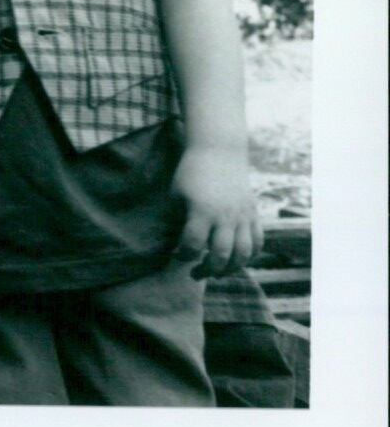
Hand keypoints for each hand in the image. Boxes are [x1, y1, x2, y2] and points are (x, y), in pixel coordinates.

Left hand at [171, 145, 261, 277]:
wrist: (219, 152)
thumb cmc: (191, 173)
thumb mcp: (176, 194)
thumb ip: (174, 220)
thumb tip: (169, 245)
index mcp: (202, 210)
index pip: (193, 244)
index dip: (183, 256)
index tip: (177, 256)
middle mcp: (226, 216)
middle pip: (221, 254)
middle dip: (208, 270)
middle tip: (196, 274)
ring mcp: (243, 216)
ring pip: (244, 253)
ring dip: (231, 268)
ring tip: (217, 273)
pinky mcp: (254, 214)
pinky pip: (258, 242)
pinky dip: (250, 256)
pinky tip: (236, 261)